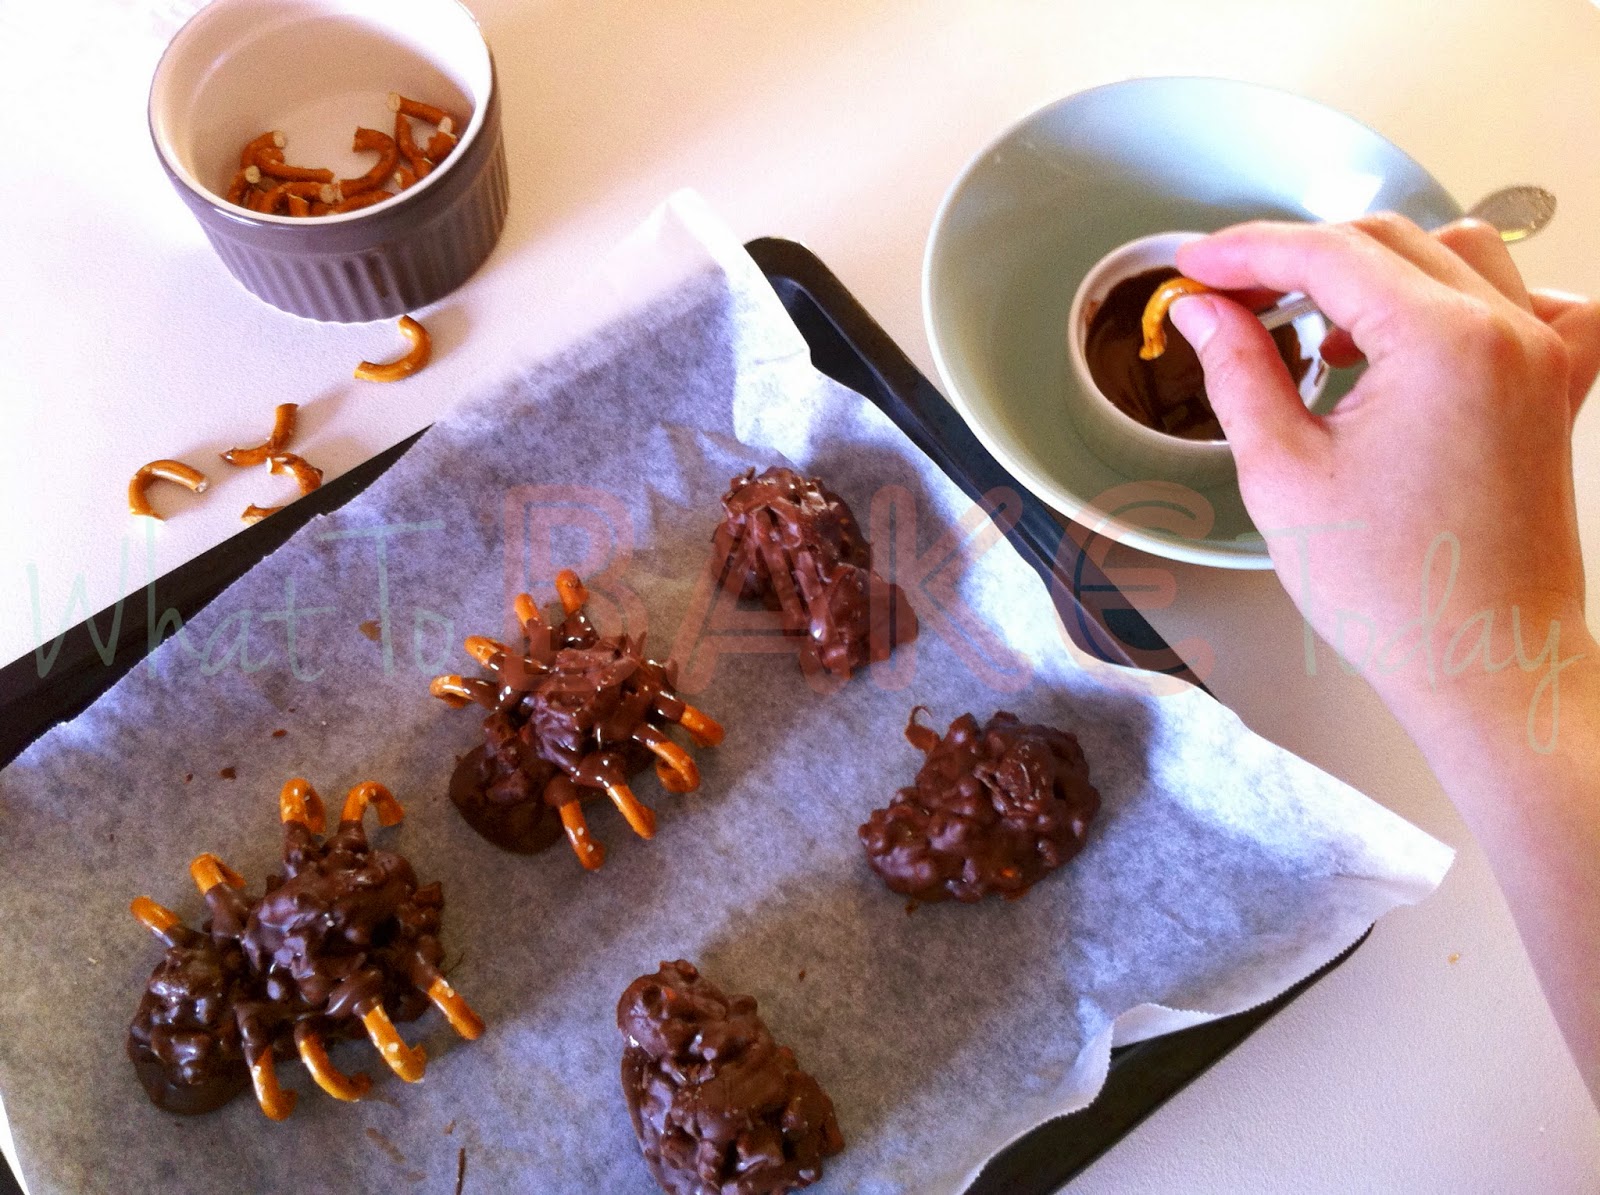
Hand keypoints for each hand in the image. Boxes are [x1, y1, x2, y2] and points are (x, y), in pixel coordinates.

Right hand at [1169, 214, 1599, 711]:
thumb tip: (1206, 313)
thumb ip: (1239, 372)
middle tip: (1232, 298)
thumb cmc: (1396, 593)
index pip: (1327, 255)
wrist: (1484, 662)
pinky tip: (1423, 340)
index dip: (1247, 252)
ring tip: (1322, 335)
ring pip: (1455, 255)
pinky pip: (1529, 302)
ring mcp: (1542, 359)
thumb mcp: (1283, 473)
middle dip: (1299, 260)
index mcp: (1443, 344)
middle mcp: (1507, 334)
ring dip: (1377, 274)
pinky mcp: (1554, 391)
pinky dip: (1469, 300)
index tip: (1196, 266)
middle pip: (1387, 242)